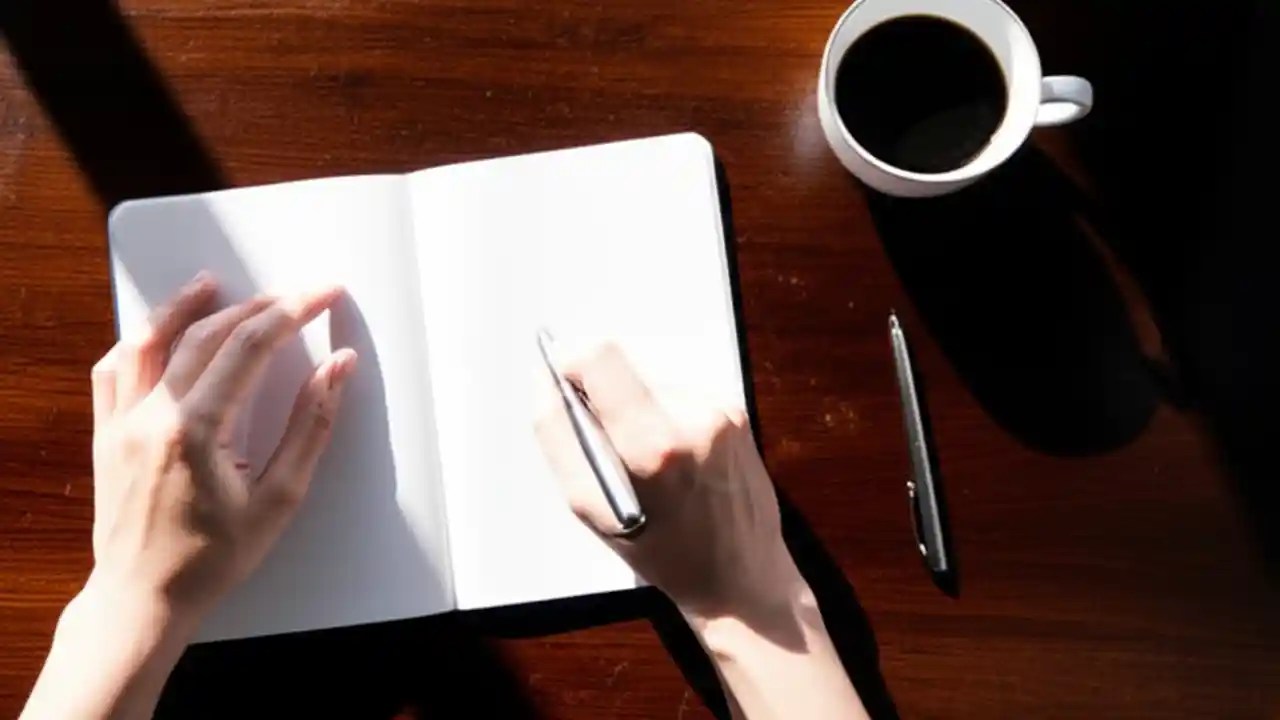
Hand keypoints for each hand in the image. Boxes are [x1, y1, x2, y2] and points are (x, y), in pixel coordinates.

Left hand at [88, 272, 356, 618]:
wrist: (143, 598)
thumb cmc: (212, 559)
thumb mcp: (279, 498)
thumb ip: (312, 427)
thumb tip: (338, 370)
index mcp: (197, 430)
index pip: (251, 346)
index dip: (293, 312)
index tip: (323, 295)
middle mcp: (152, 415)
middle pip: (208, 334)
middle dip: (258, 307)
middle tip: (295, 296)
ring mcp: (121, 421)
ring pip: (150, 340)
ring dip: (185, 306)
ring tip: (213, 283)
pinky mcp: (105, 433)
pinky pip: (113, 369)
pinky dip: (138, 341)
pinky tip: (158, 331)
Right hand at [534, 342, 804, 622]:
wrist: (744, 579)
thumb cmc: (668, 556)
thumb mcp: (594, 512)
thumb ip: (561, 441)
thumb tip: (544, 386)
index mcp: (655, 444)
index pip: (600, 358)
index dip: (570, 361)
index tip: (563, 383)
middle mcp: (695, 417)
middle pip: (625, 369)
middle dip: (606, 398)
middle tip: (612, 450)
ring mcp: (722, 412)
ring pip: (653, 382)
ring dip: (639, 411)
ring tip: (649, 464)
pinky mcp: (736, 413)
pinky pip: (682, 395)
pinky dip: (667, 418)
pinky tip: (676, 460)